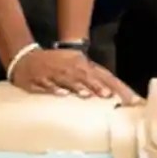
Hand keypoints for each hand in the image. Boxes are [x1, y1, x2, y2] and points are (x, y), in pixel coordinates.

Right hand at [10, 48, 141, 103]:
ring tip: (87, 95)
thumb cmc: (57, 65)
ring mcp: (54, 72)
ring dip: (77, 86)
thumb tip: (115, 94)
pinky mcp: (39, 79)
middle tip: (109, 96)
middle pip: (86, 76)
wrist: (26, 58)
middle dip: (97, 85)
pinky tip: (61, 94)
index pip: (104, 75)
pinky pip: (47, 84)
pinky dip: (54, 89)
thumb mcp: (77, 66)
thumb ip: (94, 80)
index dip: (117, 87)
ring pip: (67, 79)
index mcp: (82, 64)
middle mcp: (70, 66)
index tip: (130, 100)